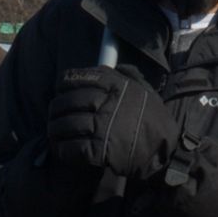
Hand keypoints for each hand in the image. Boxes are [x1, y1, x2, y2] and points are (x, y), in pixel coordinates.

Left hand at [46, 66, 178, 179]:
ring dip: (55, 130)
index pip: (82, 78)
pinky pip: (73, 148)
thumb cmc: (154, 120)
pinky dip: (63, 149)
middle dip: (56, 108)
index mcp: (118, 86)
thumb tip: (117, 65)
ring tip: (53, 133)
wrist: (165, 151)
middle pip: (69, 101)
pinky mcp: (100, 149)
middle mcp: (108, 103)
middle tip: (52, 114)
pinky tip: (61, 149)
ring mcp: (103, 126)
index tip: (60, 88)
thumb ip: (130, 75)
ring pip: (67, 125)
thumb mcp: (146, 90)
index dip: (66, 83)